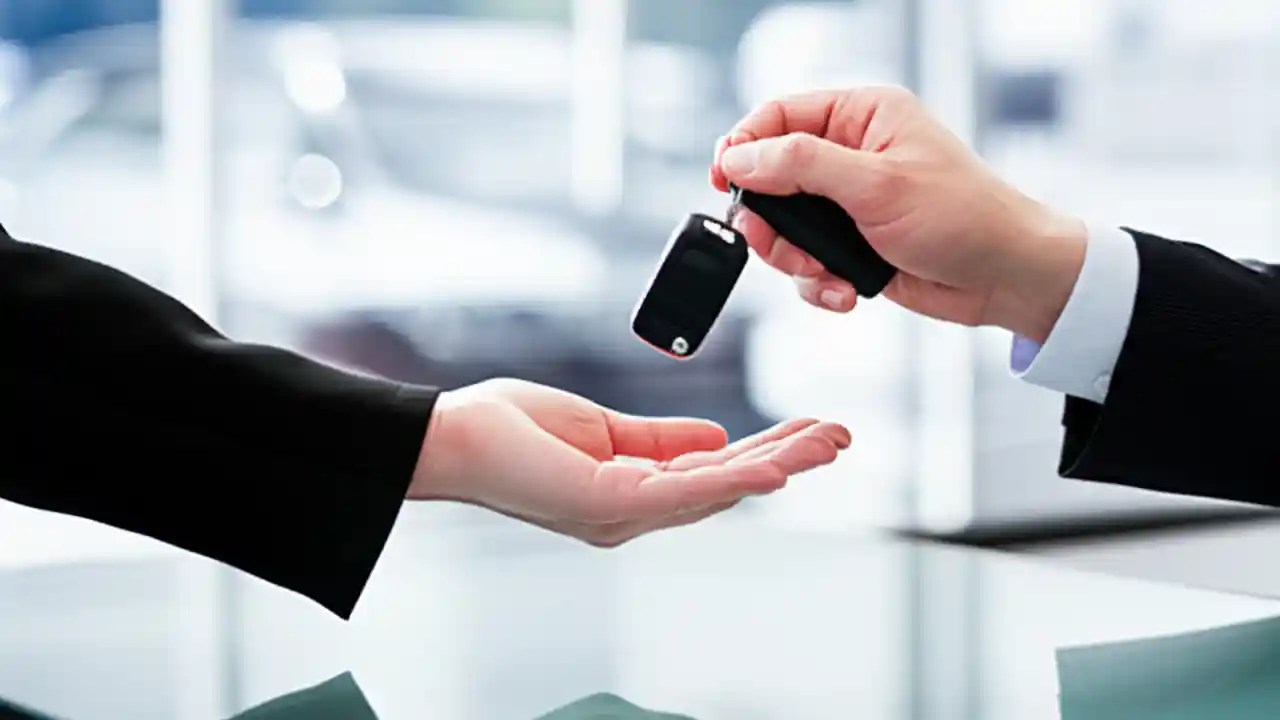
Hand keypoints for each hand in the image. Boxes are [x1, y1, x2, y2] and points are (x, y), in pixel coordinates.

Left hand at [407, 378, 849, 546]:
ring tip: (826, 444)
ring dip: (777, 466)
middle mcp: (635, 511)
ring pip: (715, 491)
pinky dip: (731, 482)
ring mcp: (621, 513)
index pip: (714, 471)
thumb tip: (716, 434)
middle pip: (727, 486)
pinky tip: (772, 469)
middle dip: (788, 460)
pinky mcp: (604, 505)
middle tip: (841, 435)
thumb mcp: (600, 427)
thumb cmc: (509, 430)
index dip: (766, 452)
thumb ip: (659, 438)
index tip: (810, 429)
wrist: (449, 436)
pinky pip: (680, 493)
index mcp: (635, 489)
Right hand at [710, 86, 1087, 342]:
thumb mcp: (876, 184)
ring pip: (784, 227)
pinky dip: (817, 282)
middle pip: (771, 177)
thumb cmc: (963, 217)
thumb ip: (801, 166)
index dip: (743, 145)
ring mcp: (850, 201)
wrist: (1004, 278)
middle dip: (770, 220)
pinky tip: (845, 290)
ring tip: (824, 273)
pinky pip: (806, 262)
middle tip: (774, 243)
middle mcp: (851, 153)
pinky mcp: (853, 243)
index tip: (724, 180)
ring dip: (794, 259)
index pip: (778, 115)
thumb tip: (741, 157)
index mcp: (862, 115)